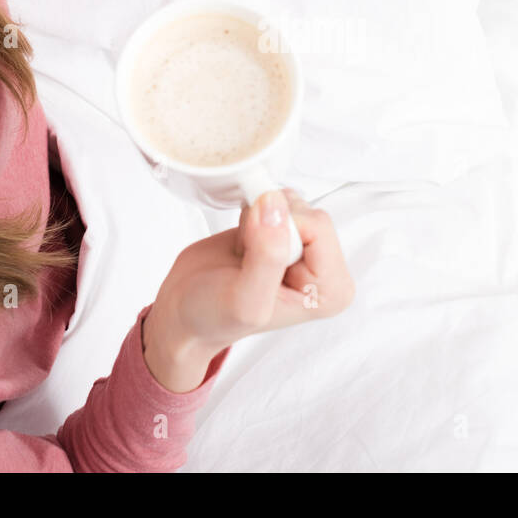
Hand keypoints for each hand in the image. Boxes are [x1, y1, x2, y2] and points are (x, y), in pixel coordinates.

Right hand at [141, 189, 354, 392]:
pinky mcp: (285, 232)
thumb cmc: (214, 318)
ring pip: (289, 202)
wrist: (186, 314)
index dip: (279, 231)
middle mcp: (326, 268)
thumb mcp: (245, 301)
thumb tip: (275, 204)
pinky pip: (274, 198)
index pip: (318, 226)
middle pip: (306, 212)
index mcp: (332, 290)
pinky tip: (242, 243)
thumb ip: (268, 255)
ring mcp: (306, 248)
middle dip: (269, 225)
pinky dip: (251, 212)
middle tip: (247, 258)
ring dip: (258, 219)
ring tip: (244, 253)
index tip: (254, 257)